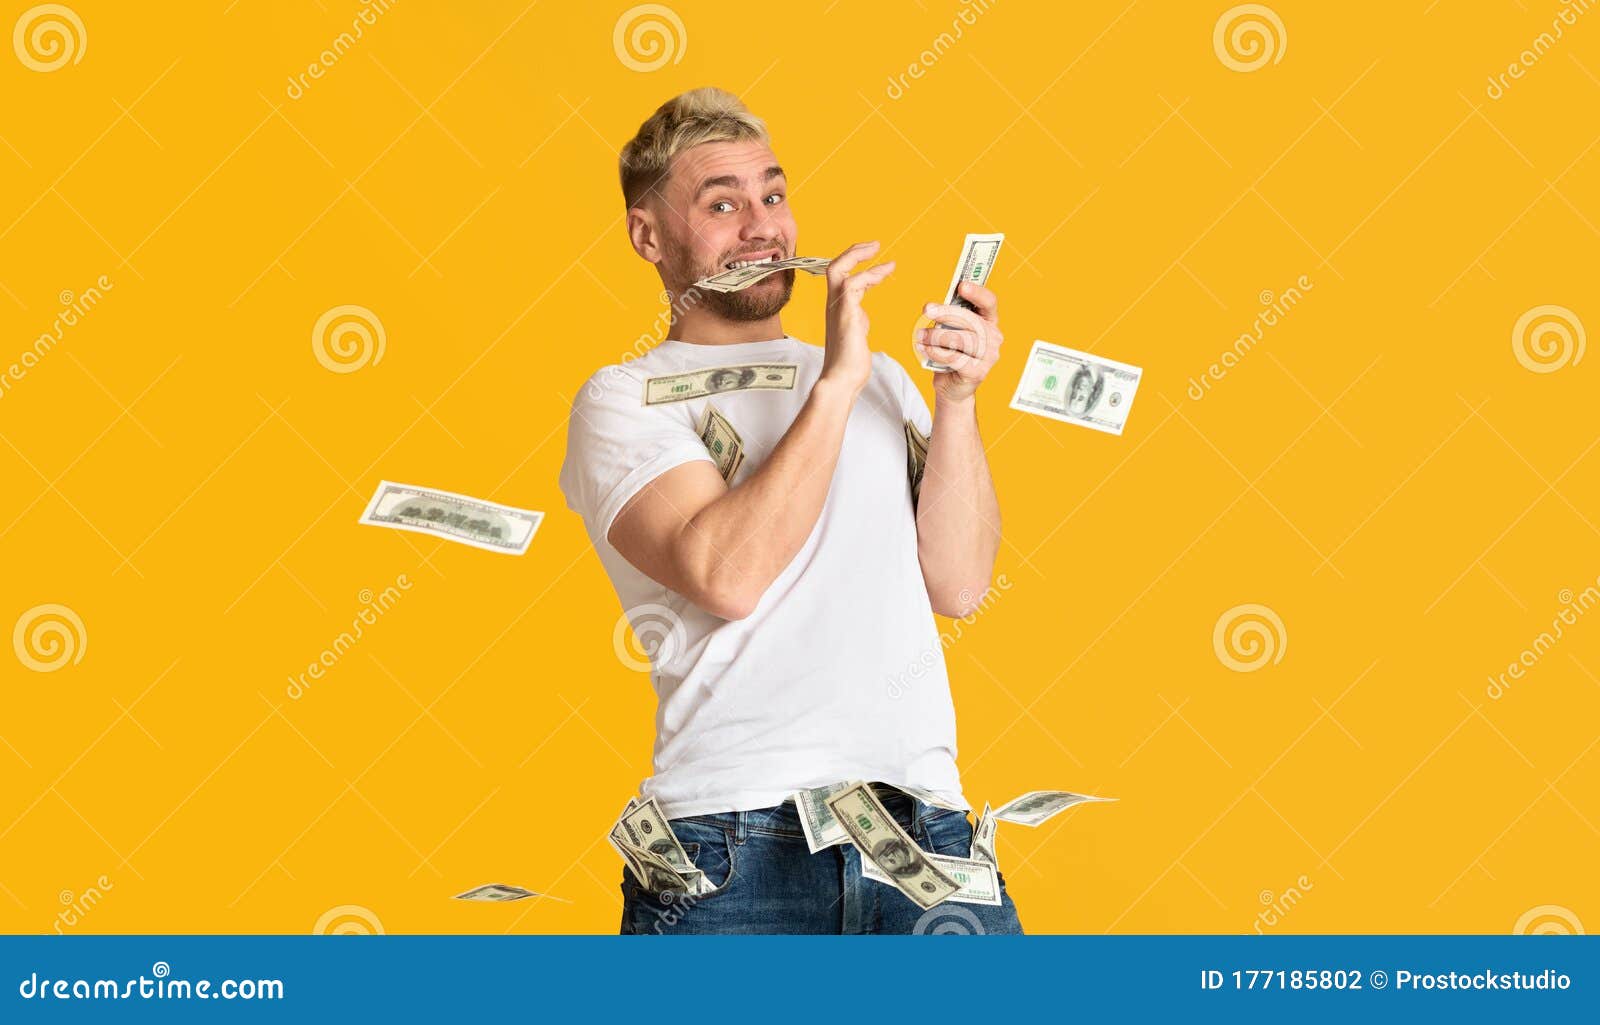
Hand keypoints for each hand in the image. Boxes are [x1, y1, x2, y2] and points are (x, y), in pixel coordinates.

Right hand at [821, 241, 894, 397]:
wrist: (842, 379)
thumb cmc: (850, 363)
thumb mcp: (856, 334)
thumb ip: (858, 320)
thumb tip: (863, 316)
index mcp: (837, 307)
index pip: (842, 275)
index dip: (857, 262)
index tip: (876, 255)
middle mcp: (833, 304)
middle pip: (835, 266)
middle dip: (855, 251)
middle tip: (875, 244)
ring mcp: (836, 308)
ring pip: (840, 270)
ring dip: (863, 259)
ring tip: (888, 261)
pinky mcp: (845, 314)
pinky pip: (853, 284)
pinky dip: (869, 275)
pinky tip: (884, 275)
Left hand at [915, 280, 1002, 402]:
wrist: (952, 387)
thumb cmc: (952, 354)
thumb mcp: (951, 331)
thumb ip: (949, 318)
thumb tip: (932, 307)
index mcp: (990, 322)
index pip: (989, 303)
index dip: (977, 293)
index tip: (962, 286)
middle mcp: (994, 338)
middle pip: (970, 320)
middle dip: (946, 313)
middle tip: (927, 309)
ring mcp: (989, 356)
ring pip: (961, 339)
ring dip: (936, 335)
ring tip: (920, 335)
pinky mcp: (978, 372)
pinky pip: (954, 357)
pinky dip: (935, 351)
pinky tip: (923, 348)